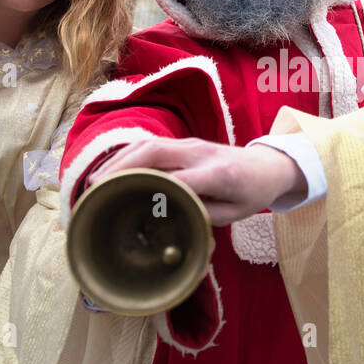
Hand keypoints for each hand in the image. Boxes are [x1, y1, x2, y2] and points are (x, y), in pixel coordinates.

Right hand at [96, 138, 303, 225]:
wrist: (268, 166)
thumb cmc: (252, 193)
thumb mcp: (235, 214)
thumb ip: (204, 215)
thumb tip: (171, 220)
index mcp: (217, 174)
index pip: (178, 179)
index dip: (149, 188)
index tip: (123, 202)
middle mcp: (200, 153)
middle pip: (154, 153)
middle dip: (120, 168)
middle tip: (95, 188)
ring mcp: (191, 143)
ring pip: (148, 144)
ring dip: (119, 159)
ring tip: (96, 180)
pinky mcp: (185, 142)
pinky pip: (152, 144)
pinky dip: (128, 155)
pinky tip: (112, 169)